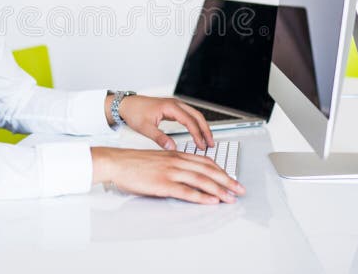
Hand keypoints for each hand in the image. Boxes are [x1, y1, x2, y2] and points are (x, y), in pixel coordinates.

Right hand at [91, 146, 245, 203]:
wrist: (117, 162)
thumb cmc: (134, 163)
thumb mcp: (159, 159)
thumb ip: (174, 164)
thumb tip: (187, 174)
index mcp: (177, 155)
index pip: (206, 162)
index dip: (221, 170)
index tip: (231, 179)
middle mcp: (177, 162)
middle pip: (208, 170)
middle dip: (227, 181)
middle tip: (239, 189)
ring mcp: (171, 172)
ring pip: (201, 180)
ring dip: (219, 190)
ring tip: (230, 198)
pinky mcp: (163, 184)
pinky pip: (187, 191)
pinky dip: (201, 197)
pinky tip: (211, 201)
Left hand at [106, 94, 213, 150]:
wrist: (126, 105)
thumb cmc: (134, 112)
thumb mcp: (145, 128)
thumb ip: (159, 138)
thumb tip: (171, 148)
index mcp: (170, 107)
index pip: (190, 121)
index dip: (197, 134)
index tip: (201, 145)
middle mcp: (175, 104)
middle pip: (197, 116)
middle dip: (206, 130)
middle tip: (210, 144)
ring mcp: (174, 105)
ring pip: (194, 115)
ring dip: (202, 127)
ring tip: (207, 140)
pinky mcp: (172, 108)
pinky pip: (189, 115)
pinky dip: (195, 124)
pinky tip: (196, 133)